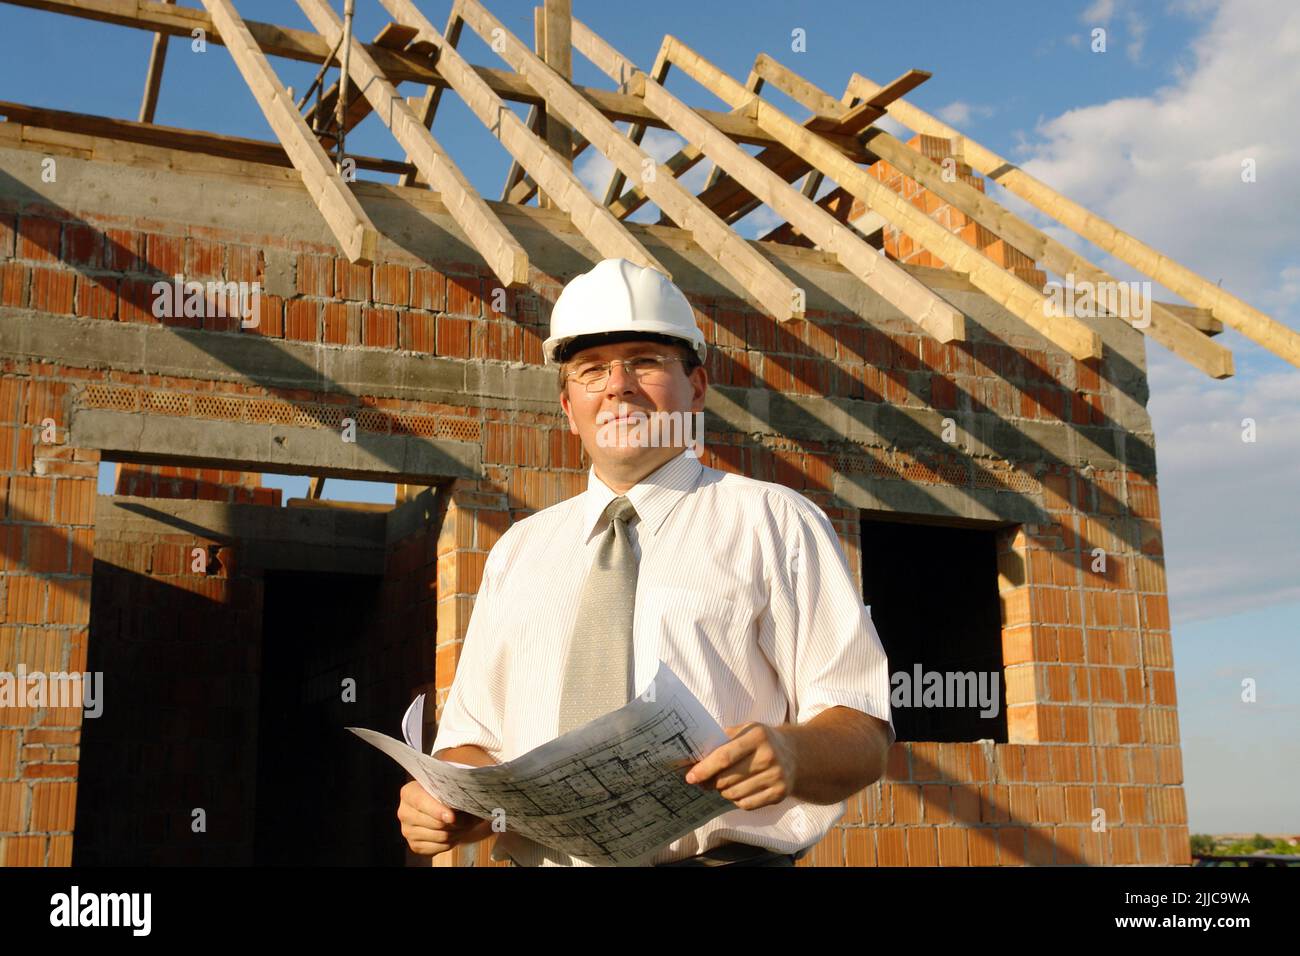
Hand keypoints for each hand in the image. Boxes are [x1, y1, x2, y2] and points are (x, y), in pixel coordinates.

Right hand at [398, 779, 493, 855]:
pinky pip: (440, 847)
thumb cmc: (447, 793)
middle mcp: (404, 812)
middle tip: (469, 818)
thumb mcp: (450, 786)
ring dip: (457, 832)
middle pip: (433, 823)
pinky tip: (454, 832)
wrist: (445, 807)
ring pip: (440, 836)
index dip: (437, 810)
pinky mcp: (415, 846)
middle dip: (456, 822)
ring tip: (464, 823)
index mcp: (409, 792)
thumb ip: (454, 790)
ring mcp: (407, 831)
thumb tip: (463, 802)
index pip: (421, 802)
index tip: (452, 817)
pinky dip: (452, 842)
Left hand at [684, 722, 798, 810]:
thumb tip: (691, 761)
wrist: (794, 754)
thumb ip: (720, 741)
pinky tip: (739, 790)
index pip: (724, 756)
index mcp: (757, 736)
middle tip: (705, 781)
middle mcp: (769, 756)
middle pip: (727, 778)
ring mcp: (776, 776)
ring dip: (723, 791)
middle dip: (711, 782)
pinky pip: (746, 804)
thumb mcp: (744, 731)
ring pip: (734, 794)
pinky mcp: (779, 793)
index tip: (690, 777)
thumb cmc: (760, 741)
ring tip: (724, 784)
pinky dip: (736, 800)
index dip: (704, 769)